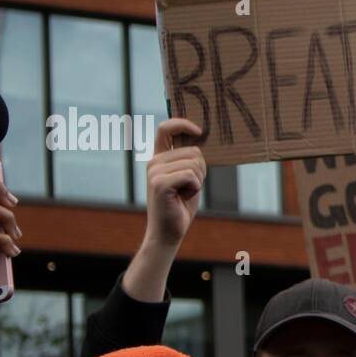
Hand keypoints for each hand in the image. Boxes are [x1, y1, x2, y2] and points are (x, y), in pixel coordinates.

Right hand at [144, 119, 204, 248]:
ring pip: (194, 164)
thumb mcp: (187, 178)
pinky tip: (183, 197)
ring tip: (184, 193)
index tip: (199, 131)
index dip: (183, 124)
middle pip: (193, 151)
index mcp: (159, 158)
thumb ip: (189, 160)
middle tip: (190, 187)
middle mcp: (154, 162)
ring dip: (198, 181)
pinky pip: (191, 176)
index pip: (166, 128)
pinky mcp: (160, 183)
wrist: (168, 232)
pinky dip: (195, 188)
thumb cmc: (180, 206)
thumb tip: (201, 139)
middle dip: (201, 170)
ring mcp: (155, 172)